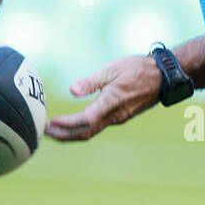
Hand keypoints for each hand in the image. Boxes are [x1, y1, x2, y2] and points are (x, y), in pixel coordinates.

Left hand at [45, 55, 162, 141]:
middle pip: (85, 133)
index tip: (49, 122)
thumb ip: (91, 81)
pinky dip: (81, 129)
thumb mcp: (112, 69)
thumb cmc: (137, 69)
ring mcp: (117, 118)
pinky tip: (72, 125)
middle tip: (43, 132)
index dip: (65, 124)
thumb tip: (72, 90)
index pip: (84, 120)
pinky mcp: (119, 117)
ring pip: (91, 132)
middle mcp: (114, 116)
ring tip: (53, 131)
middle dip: (63, 135)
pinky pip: (97, 127)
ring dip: (70, 134)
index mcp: (111, 103)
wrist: (162, 77)